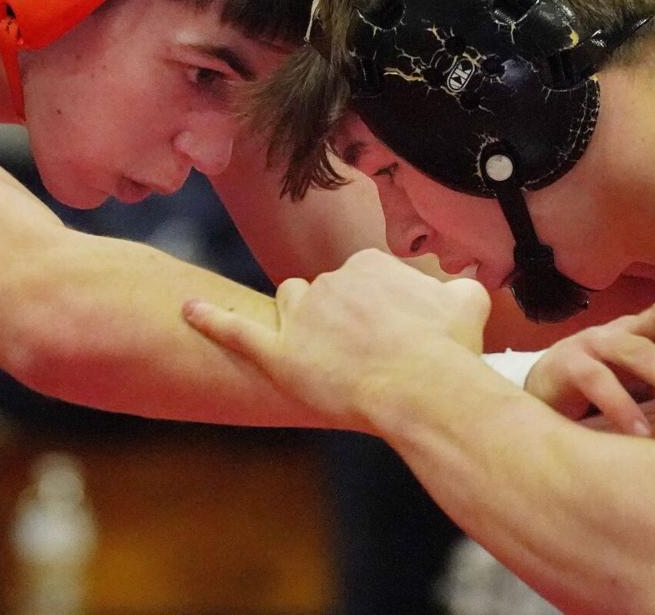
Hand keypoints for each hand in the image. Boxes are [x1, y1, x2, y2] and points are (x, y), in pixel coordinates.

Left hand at [183, 249, 489, 428]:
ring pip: (290, 305)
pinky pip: (235, 331)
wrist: (426, 389)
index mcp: (369, 265)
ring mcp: (301, 318)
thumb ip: (454, 288)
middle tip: (370, 356)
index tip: (392, 333)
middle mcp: (330, 281)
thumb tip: (454, 290)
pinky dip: (209, 320)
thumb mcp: (468, 302)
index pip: (362, 279)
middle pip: (325, 294)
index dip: (376, 310)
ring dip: (301, 322)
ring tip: (325, 354)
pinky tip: (187, 311)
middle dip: (342, 320)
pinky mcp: (278, 354)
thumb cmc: (450, 350)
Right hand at [524, 275, 654, 436]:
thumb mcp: (639, 380)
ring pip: (632, 350)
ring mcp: (591, 347)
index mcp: (640, 334)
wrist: (538, 402)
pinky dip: (620, 406)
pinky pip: (597, 384)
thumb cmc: (600, 392)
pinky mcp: (567, 369)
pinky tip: (642, 429)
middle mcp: (618, 334)